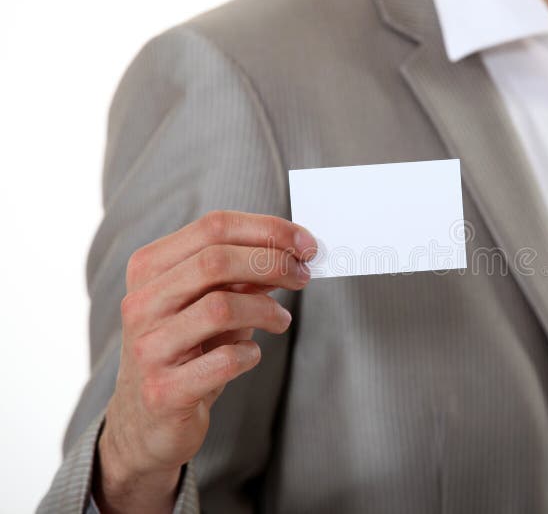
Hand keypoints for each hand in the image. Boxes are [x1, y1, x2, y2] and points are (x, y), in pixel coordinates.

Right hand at [93, 211, 316, 512]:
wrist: (146, 422)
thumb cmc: (185, 352)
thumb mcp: (209, 302)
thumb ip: (240, 275)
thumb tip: (290, 251)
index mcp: (150, 269)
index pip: (213, 227)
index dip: (267, 230)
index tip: (305, 243)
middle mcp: (141, 303)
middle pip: (215, 261)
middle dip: (272, 263)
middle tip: (302, 276)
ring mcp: (148, 348)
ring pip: (220, 308)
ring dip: (266, 310)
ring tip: (281, 319)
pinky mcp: (163, 391)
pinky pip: (223, 361)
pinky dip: (250, 353)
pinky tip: (251, 355)